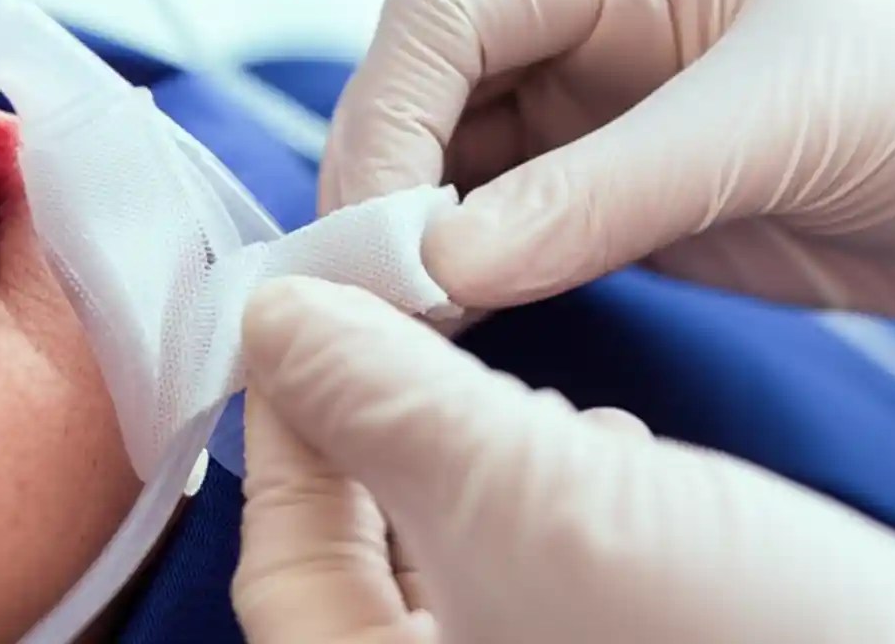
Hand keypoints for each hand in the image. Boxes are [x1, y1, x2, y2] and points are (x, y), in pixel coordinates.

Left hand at [231, 277, 894, 643]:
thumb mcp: (533, 501)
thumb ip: (389, 406)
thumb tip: (280, 318)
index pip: (280, 562)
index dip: (284, 427)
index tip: (301, 322)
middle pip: (360, 560)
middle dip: (391, 439)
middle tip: (410, 336)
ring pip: (456, 559)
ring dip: (480, 459)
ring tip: (533, 395)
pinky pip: (539, 575)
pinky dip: (558, 500)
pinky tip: (614, 453)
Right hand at [320, 0, 894, 319]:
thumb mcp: (772, 126)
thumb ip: (605, 193)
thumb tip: (447, 261)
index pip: (446, 16)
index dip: (390, 116)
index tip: (382, 231)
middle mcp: (587, 39)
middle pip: (426, 96)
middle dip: (385, 189)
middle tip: (372, 291)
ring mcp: (595, 128)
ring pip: (452, 173)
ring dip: (417, 243)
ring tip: (408, 321)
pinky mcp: (613, 210)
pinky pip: (508, 238)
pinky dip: (471, 280)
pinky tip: (462, 323)